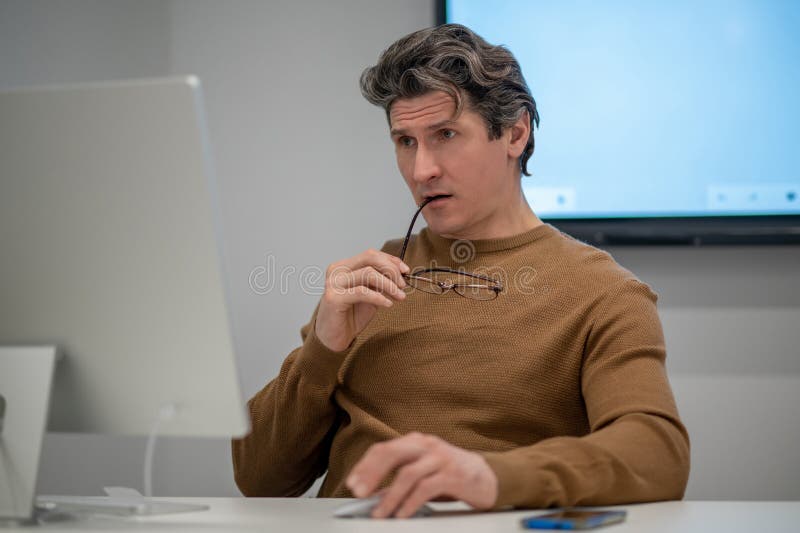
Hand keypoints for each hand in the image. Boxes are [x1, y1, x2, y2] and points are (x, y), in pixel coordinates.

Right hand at [315, 249, 409, 351]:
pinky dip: (379, 297)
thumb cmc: (351, 314)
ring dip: (389, 285)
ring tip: (399, 296)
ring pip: (368, 273)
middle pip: (370, 259)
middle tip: (402, 285)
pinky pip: (362, 292)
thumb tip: (401, 274)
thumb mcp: (370, 294)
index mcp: (345, 266)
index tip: (405, 271)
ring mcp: (334, 283)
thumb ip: (380, 282)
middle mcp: (337, 271)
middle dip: (391, 270)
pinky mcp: (334, 298)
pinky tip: (388, 304)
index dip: (391, 261)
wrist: (334, 336)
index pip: (371, 255)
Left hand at [345, 432, 497, 517]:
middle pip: (391, 453)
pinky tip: (403, 514)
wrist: (487, 477)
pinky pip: (427, 488)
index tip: (352, 483)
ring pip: (408, 473)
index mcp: (415, 442)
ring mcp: (440, 458)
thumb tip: (374, 494)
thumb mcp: (423, 472)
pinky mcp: (453, 474)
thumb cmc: (450, 474)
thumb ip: (400, 479)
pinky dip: (411, 502)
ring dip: (390, 496)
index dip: (365, 466)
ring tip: (380, 513)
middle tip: (359, 493)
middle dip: (371, 474)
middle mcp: (426, 445)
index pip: (383, 449)